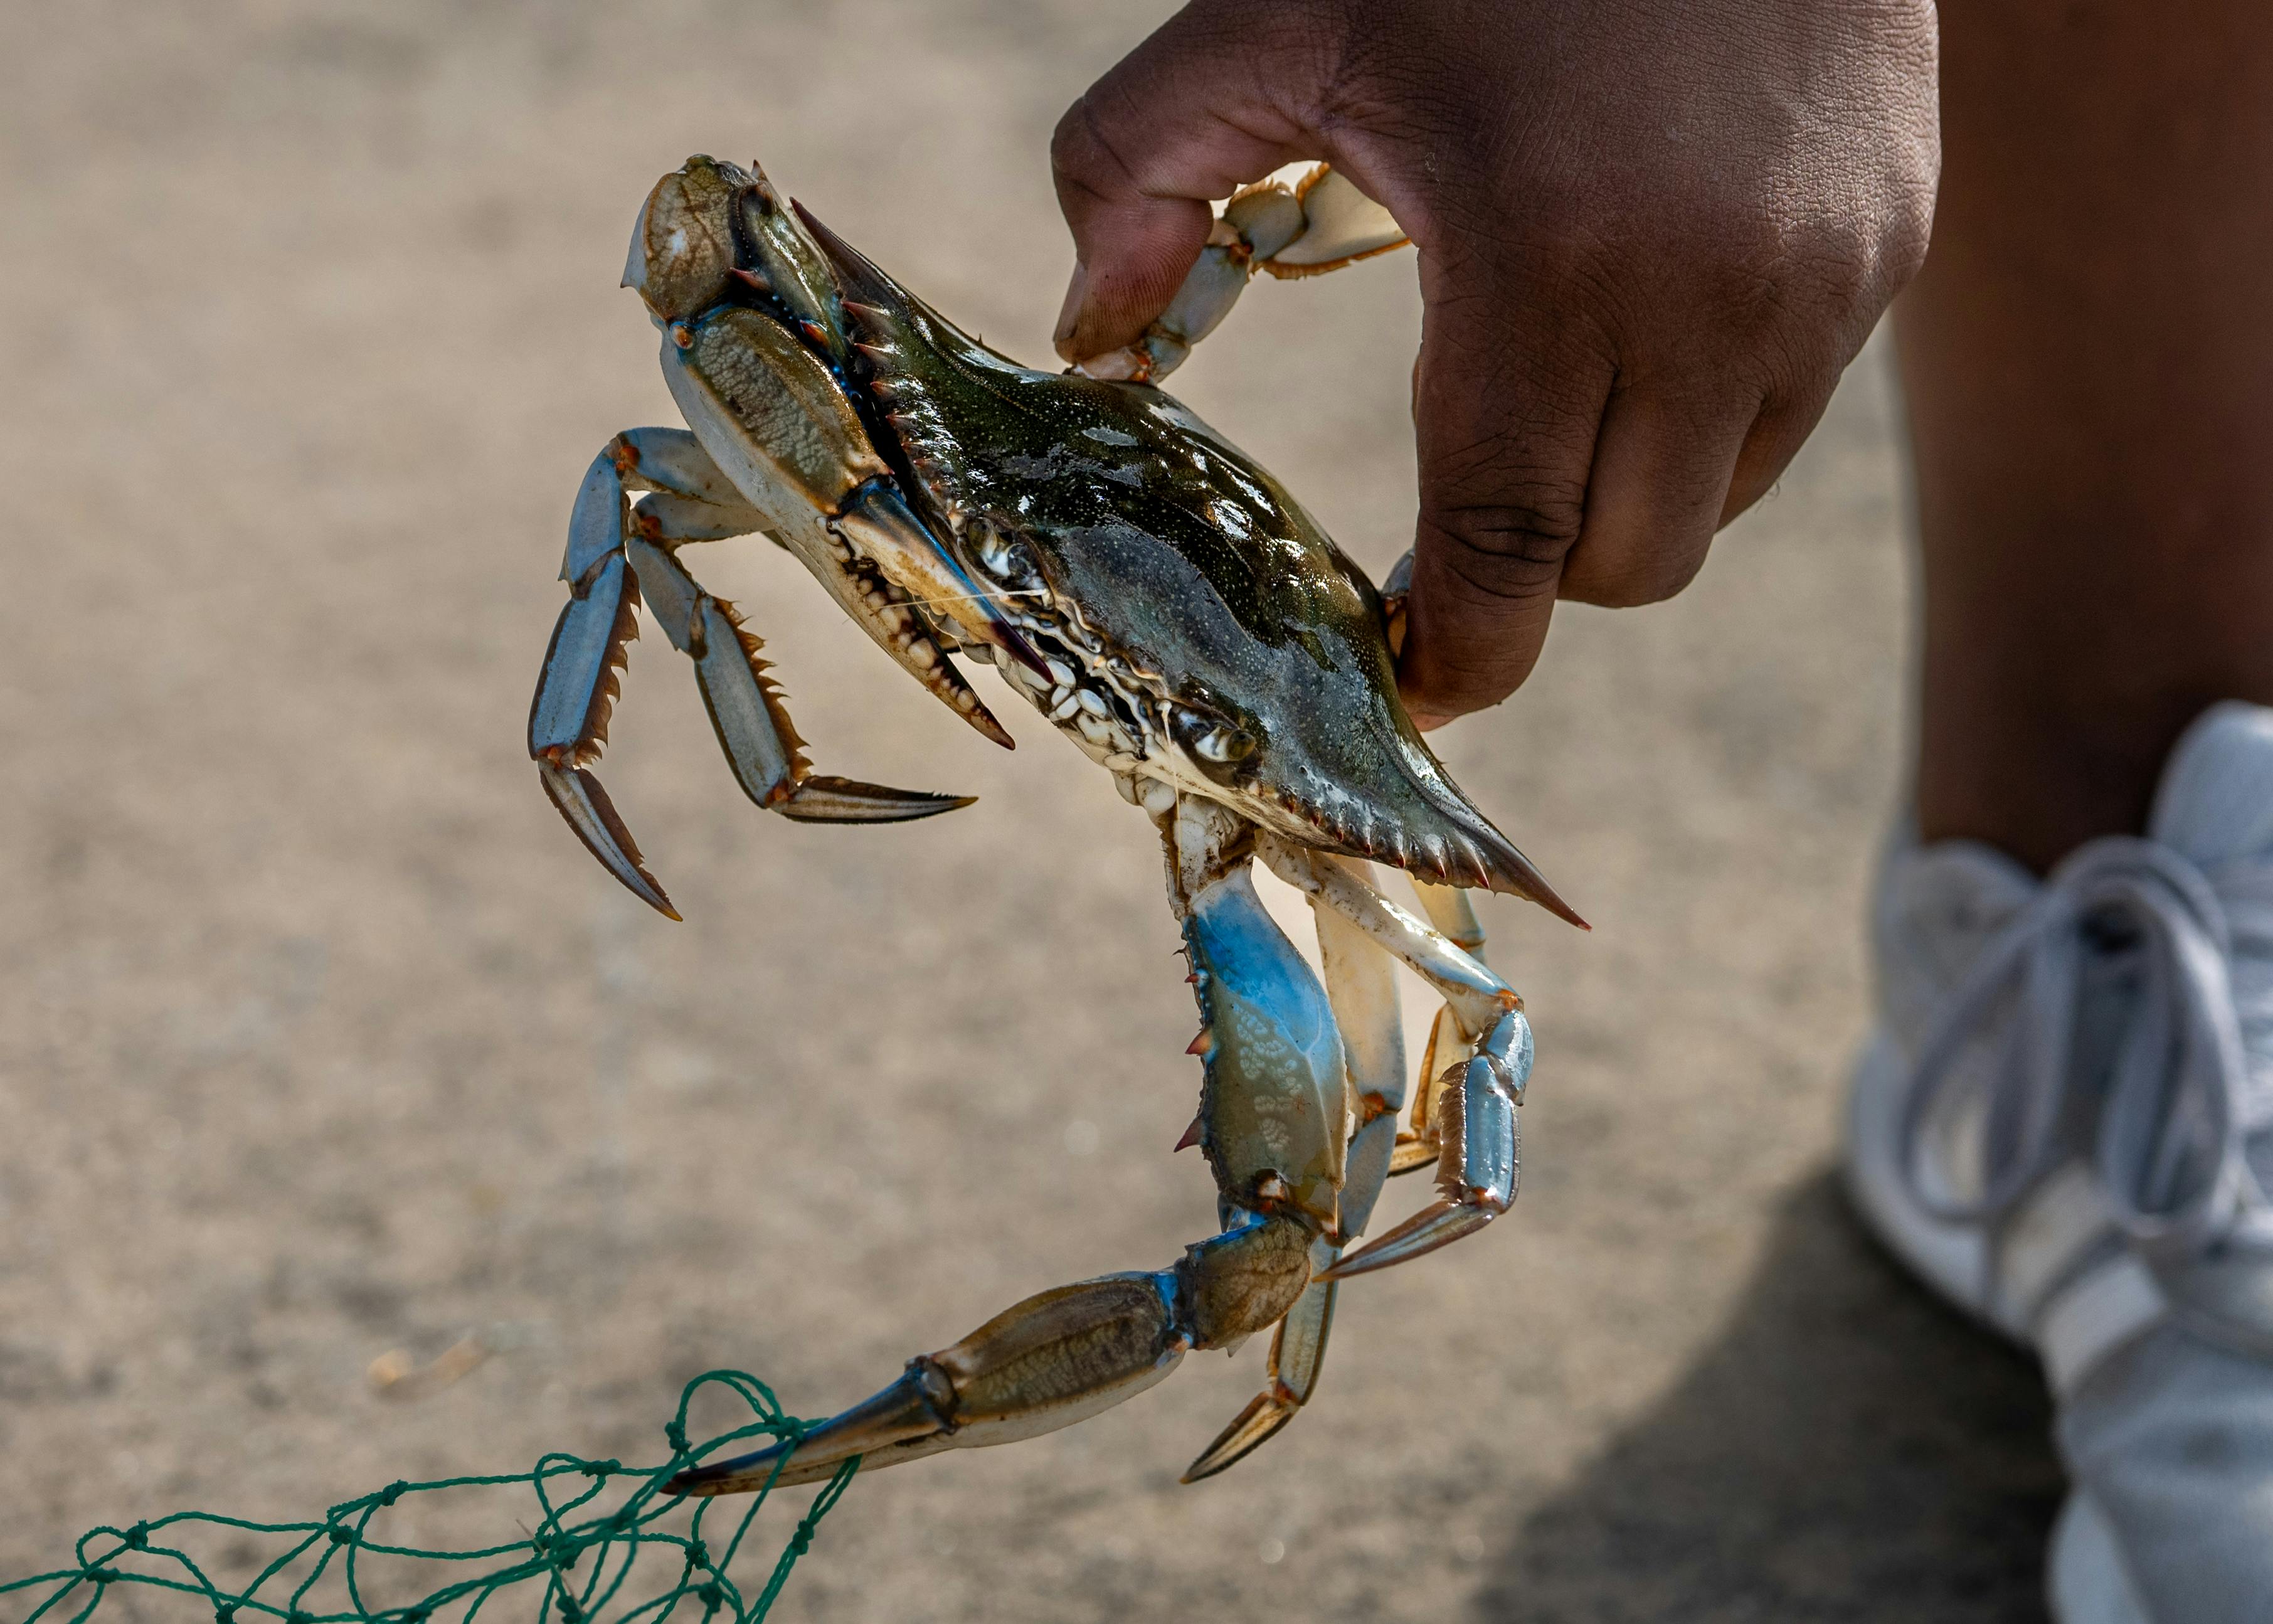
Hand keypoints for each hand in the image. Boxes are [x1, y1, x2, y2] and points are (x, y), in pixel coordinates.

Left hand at [1052, 0, 1937, 724]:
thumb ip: (1137, 171)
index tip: (1408, 676)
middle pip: (1620, 567)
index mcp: (1547, 258)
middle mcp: (1711, 296)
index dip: (1456, 655)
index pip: (1510, 551)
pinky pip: (1788, 413)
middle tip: (1456, 528)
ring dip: (1619, 498)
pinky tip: (1642, 318)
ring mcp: (1824, 277)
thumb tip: (1089, 344)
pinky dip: (1705, 417)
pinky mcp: (1891, 243)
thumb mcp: (1276, 14)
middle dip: (1527, 577)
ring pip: (1713, 506)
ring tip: (1550, 398)